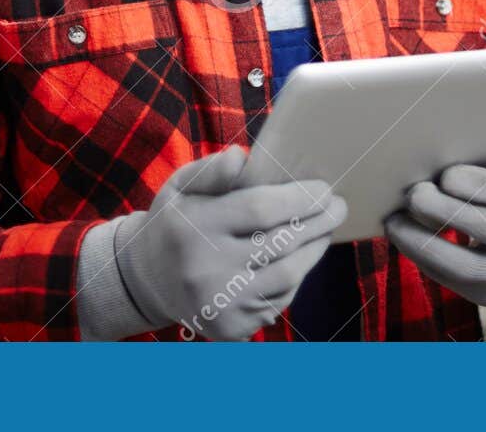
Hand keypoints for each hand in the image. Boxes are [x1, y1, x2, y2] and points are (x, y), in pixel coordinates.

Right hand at [113, 143, 347, 339]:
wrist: (147, 281)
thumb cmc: (175, 223)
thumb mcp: (180, 187)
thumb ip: (211, 170)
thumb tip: (243, 157)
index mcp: (192, 229)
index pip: (259, 210)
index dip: (299, 199)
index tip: (324, 188)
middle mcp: (205, 271)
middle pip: (281, 245)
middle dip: (318, 223)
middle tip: (338, 206)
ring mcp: (219, 305)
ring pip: (287, 276)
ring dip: (314, 251)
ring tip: (325, 230)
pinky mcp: (231, 329)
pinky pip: (278, 300)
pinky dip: (294, 278)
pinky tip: (299, 259)